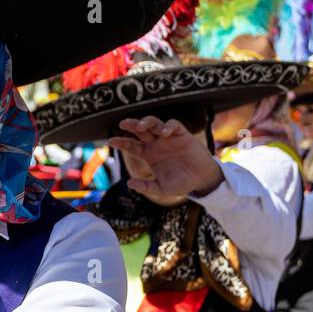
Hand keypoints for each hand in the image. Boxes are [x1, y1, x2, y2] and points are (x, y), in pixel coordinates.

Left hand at [107, 117, 223, 205]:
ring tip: (142, 126)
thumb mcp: (161, 188)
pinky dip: (168, 126)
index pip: (131, 146)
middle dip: (132, 125)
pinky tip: (165, 132)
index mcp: (149, 155)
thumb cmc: (181, 183)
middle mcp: (156, 144)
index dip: (121, 142)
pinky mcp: (182, 135)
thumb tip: (129, 184)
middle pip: (140, 130)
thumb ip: (146, 187)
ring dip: (147, 122)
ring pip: (154, 124)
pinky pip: (173, 125)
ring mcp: (168, 138)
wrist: (202, 180)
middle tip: (123, 124)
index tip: (111, 141)